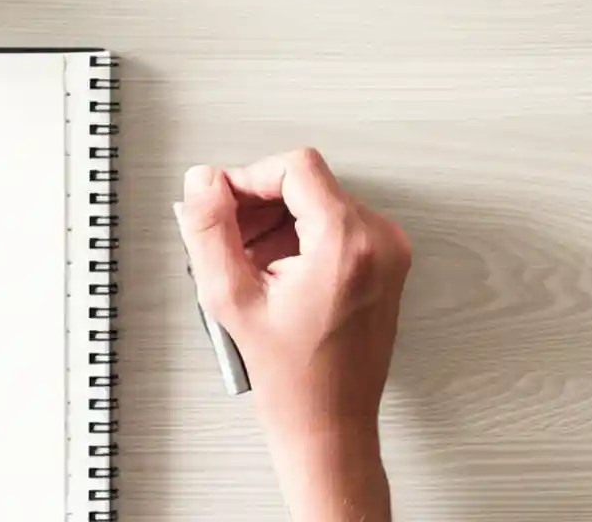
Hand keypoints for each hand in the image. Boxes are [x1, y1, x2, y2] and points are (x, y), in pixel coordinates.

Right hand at [175, 149, 410, 521]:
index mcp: (347, 244)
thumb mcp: (230, 298)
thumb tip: (203, 184)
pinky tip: (271, 273)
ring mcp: (388, 253)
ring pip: (318, 202)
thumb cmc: (292, 379)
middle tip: (226, 239)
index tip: (222, 203)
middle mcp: (379, 241)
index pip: (296, 167)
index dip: (249, 178)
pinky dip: (298, 237)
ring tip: (246, 263)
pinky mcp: (385, 265)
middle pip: (307, 183)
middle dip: (258, 204)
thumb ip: (209, 230)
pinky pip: (335, 225)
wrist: (329, 424)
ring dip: (274, 222)